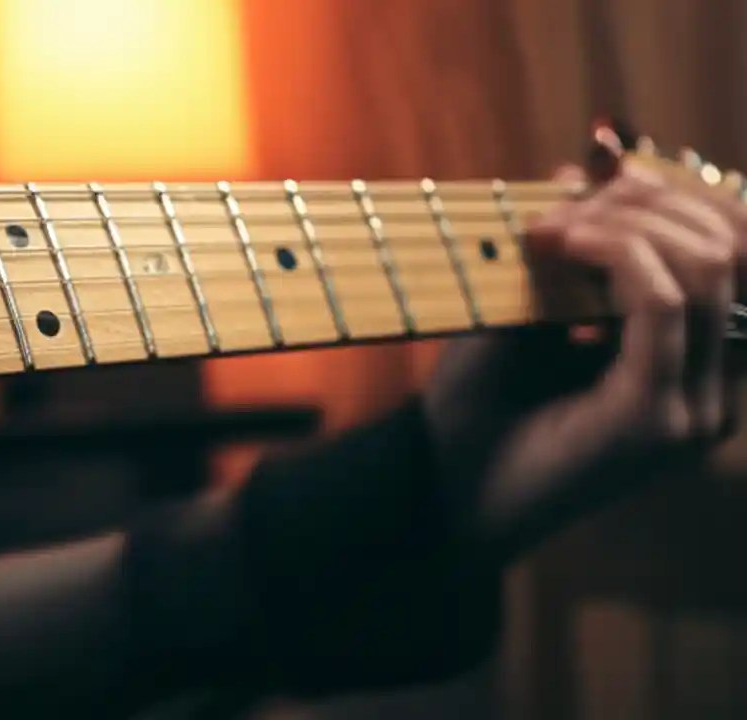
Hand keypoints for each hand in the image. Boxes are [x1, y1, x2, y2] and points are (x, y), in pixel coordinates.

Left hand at [424, 159, 743, 557]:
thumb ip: (570, 245)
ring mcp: (694, 408)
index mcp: (698, 358)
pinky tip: (559, 243)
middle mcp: (714, 385)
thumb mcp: (528, 306)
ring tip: (553, 224)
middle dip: (652, 199)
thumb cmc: (478, 401)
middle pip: (733, 246)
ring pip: (707, 267)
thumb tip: (591, 158)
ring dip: (626, 221)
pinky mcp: (656, 420)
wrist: (438, 488)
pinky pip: (663, 305)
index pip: (738, 247)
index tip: (600, 170)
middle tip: (569, 196)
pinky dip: (615, 255)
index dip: (679, 192)